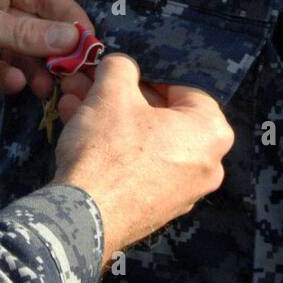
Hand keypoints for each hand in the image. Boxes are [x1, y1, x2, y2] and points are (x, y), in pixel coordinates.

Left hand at [0, 0, 88, 93]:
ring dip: (34, 69)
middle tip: (74, 71)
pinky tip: (15, 84)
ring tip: (45, 86)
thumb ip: (24, 32)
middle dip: (53, 49)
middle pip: (34, 25)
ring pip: (18, 51)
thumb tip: (73, 38)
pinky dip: (7, 77)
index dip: (68, 16)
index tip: (88, 40)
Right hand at [52, 54, 233, 267]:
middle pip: (160, 113)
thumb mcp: (112, 92)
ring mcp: (181, 190)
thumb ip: (121, 66)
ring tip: (72, 100)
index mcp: (211, 132)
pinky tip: (75, 126)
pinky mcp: (155, 207)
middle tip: (89, 81)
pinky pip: (136, 164)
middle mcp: (206, 164)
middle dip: (119, 94)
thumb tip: (121, 65)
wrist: (83, 218)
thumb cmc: (109, 150)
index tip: (121, 69)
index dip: (147, 72)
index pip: (184, 86)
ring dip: (107, 116)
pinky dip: (111, 145)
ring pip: (143, 138)